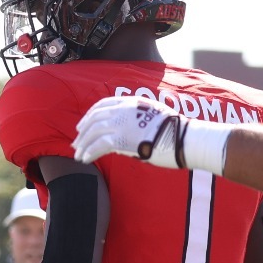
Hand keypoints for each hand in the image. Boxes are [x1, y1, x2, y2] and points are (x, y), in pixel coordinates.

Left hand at [73, 98, 187, 166]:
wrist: (186, 138)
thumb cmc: (175, 131)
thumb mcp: (154, 116)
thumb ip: (136, 119)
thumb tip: (123, 133)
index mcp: (132, 103)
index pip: (103, 105)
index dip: (89, 115)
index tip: (82, 126)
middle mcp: (124, 110)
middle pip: (94, 119)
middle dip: (82, 132)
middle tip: (76, 144)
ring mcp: (122, 123)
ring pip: (93, 132)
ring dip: (83, 145)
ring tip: (78, 155)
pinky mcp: (122, 139)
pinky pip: (98, 146)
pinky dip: (89, 153)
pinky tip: (85, 160)